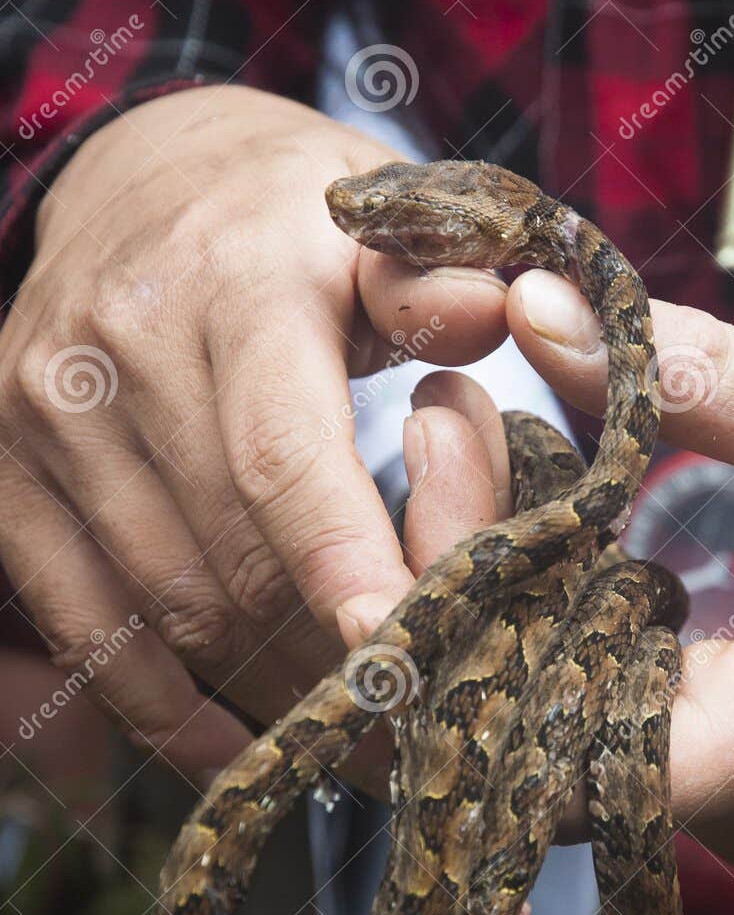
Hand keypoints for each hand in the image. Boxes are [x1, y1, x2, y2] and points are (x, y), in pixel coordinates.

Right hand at [0, 86, 508, 781]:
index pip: (283, 453)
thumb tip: (504, 316)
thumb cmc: (301, 215)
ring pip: (168, 610)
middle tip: (420, 714)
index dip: (343, 564)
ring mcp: (45, 416)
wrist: (140, 172)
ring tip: (355, 722)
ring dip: (268, 689)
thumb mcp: (392, 216)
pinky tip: (235, 742)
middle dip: (335, 658)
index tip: (404, 654)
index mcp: (235, 280)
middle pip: (234, 559)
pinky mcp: (3, 472)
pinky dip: (161, 708)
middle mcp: (120, 347)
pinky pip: (84, 631)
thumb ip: (452, 279)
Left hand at [508, 272, 733, 871]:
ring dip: (518, 598)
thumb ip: (684, 375)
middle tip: (448, 435)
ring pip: (570, 727)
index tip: (440, 506)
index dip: (475, 649)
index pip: (563, 762)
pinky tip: (554, 522)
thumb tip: (533, 309)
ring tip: (481, 460)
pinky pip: (617, 710)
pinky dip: (573, 617)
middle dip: (477, 590)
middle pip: (545, 739)